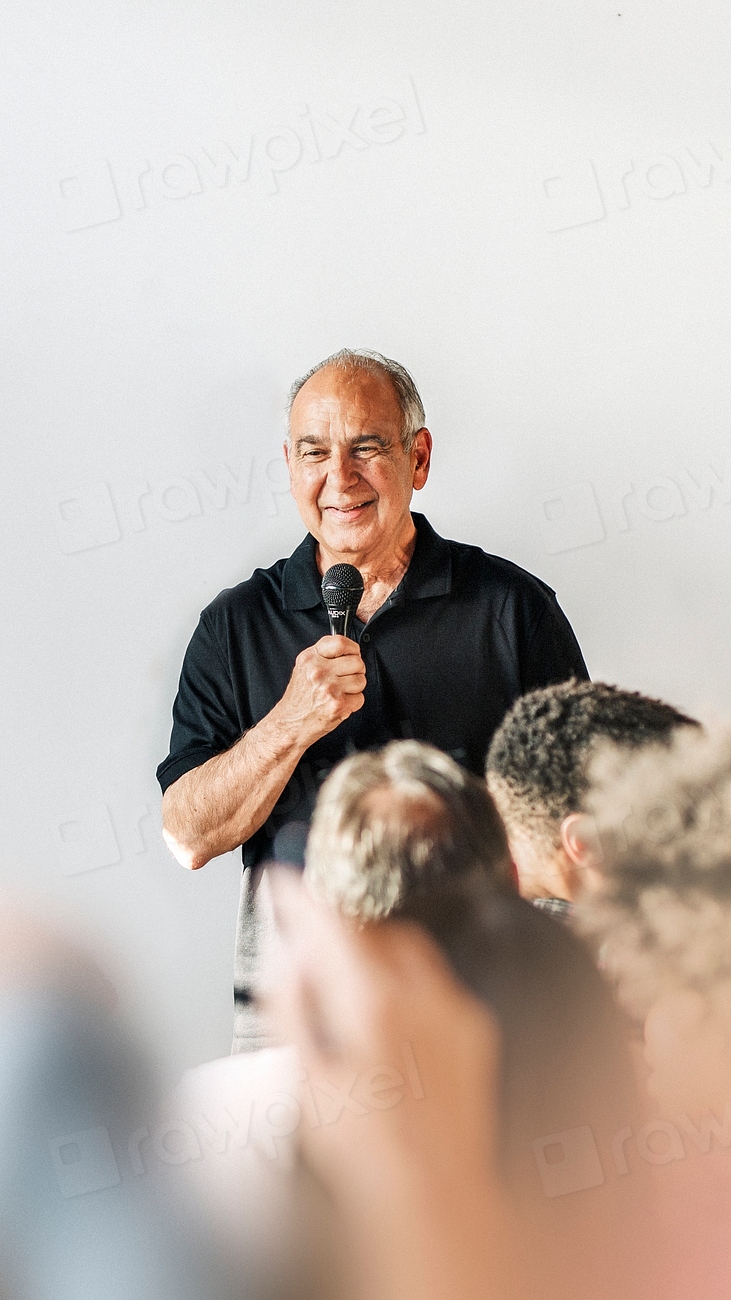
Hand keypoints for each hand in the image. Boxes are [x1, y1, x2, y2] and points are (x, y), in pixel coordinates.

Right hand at [264, 873, 519, 1299]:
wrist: (435, 1195)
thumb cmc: (365, 1151)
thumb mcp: (306, 1083)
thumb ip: (292, 1010)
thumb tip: (286, 960)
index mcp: (373, 1003)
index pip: (330, 923)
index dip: (300, 896)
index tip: (280, 883)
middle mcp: (421, 995)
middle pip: (371, 926)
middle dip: (336, 921)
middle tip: (307, 928)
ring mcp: (453, 1009)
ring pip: (408, 945)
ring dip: (373, 944)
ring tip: (343, 968)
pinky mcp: (475, 1028)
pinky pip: (438, 979)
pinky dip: (408, 977)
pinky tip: (389, 1008)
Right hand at [275, 635, 365, 746]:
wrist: (289, 723)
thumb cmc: (299, 699)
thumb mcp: (303, 668)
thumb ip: (323, 656)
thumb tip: (349, 650)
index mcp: (310, 659)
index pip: (341, 642)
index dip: (352, 649)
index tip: (353, 654)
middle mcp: (318, 671)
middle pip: (357, 662)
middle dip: (356, 671)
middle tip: (345, 679)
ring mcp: (328, 688)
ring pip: (361, 680)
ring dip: (355, 689)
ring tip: (340, 693)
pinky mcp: (337, 705)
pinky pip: (359, 698)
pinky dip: (353, 703)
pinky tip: (339, 704)